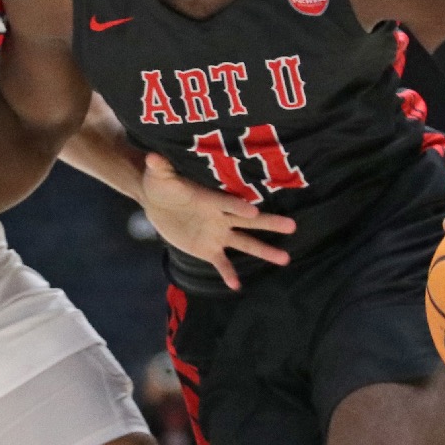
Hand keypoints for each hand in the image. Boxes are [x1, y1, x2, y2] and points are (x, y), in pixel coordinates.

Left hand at [141, 153, 296, 290]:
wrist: (158, 202)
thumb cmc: (161, 183)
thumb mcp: (158, 175)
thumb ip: (160, 168)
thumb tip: (151, 158)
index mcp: (210, 198)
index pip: (226, 203)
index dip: (237, 207)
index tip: (253, 213)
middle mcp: (220, 216)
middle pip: (248, 221)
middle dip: (269, 224)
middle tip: (293, 226)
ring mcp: (217, 233)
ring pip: (244, 243)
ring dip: (264, 250)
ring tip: (285, 259)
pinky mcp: (207, 248)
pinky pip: (221, 262)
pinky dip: (228, 273)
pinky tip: (237, 286)